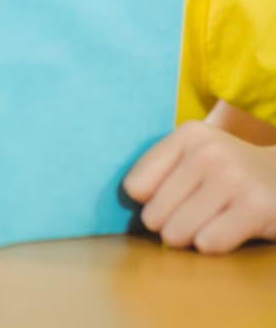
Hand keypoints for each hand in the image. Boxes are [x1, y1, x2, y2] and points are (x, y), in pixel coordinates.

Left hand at [123, 121, 275, 253]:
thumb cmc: (228, 172)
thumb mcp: (194, 155)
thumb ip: (158, 171)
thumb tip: (126, 198)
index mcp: (187, 135)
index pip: (134, 185)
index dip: (148, 202)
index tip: (169, 199)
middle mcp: (208, 151)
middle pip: (153, 216)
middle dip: (169, 226)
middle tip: (194, 215)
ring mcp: (233, 177)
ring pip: (177, 233)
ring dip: (191, 238)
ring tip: (211, 221)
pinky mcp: (256, 207)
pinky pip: (209, 244)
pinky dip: (215, 245)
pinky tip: (230, 228)